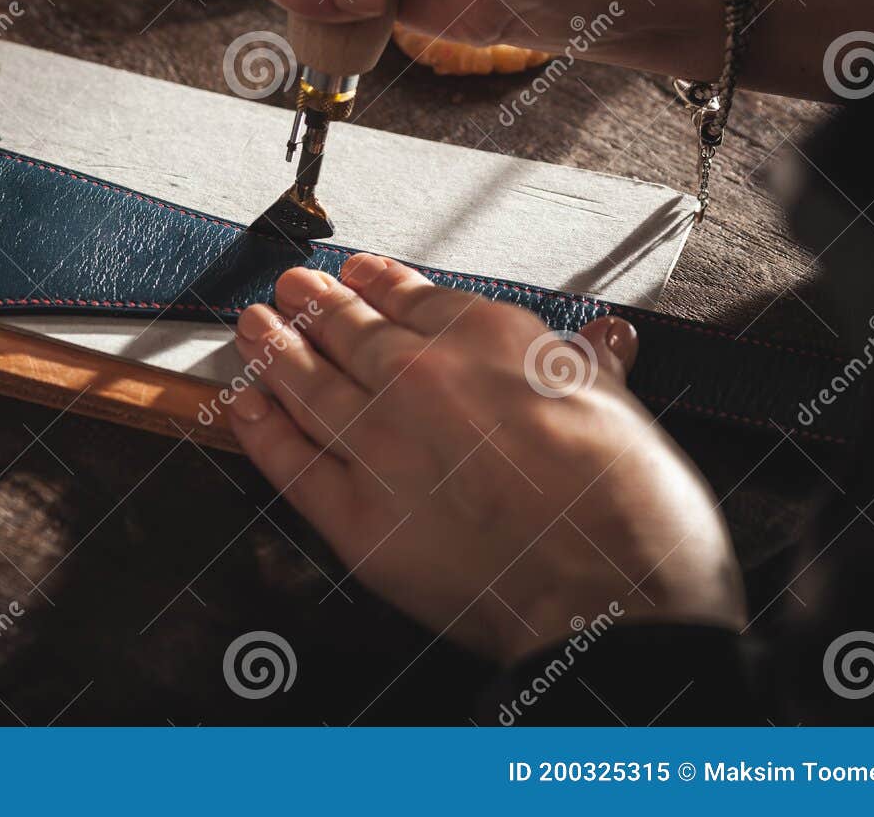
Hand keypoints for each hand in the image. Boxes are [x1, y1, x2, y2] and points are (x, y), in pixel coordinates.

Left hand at [228, 256, 745, 663]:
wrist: (613, 600)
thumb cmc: (630, 511)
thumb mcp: (620, 410)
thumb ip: (590, 368)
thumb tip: (604, 341)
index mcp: (488, 341)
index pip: (413, 297)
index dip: (377, 282)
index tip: (357, 273)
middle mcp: (420, 379)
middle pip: (349, 330)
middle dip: (314, 305)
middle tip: (291, 287)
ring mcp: (378, 445)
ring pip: (307, 382)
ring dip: (273, 348)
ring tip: (253, 326)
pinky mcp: (353, 515)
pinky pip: (290, 462)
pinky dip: (260, 428)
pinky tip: (244, 405)